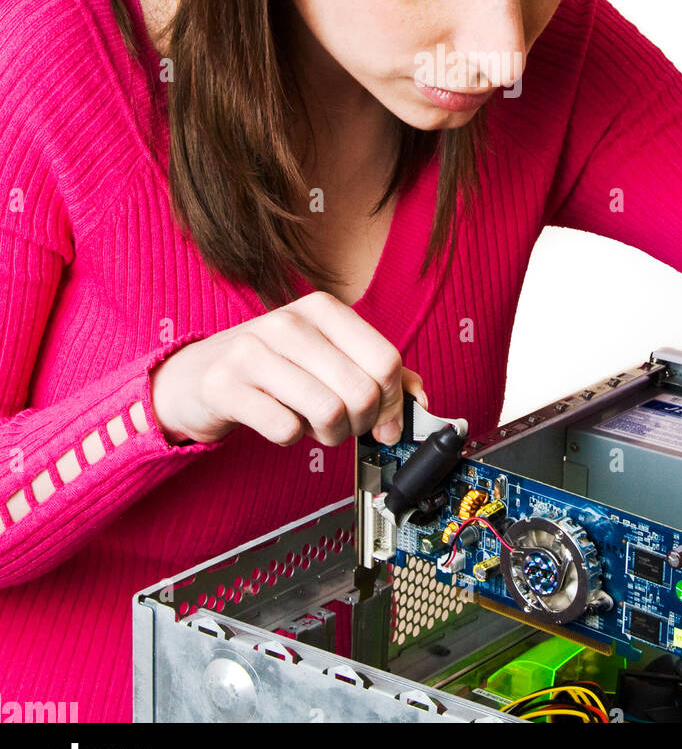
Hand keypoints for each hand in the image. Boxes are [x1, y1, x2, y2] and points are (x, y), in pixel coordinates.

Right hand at [149, 290, 427, 447]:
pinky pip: (285, 430)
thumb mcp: (325, 356)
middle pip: (362, 391)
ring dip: (328, 434)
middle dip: (360, 424)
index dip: (393, 402)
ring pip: (328, 412)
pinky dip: (290, 438)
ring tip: (312, 426)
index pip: (386, 360)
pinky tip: (277, 421)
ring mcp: (254, 351)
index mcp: (323, 310)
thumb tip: (420, 401)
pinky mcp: (226, 386)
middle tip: (343, 426)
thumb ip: (377, 372)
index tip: (384, 420)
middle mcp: (290, 322)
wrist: (194, 375)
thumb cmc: (270, 366)